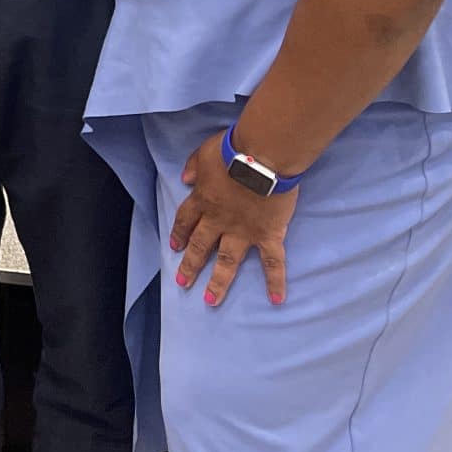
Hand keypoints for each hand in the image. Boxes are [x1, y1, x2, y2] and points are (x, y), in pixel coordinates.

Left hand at [171, 129, 298, 306]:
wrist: (262, 157)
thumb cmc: (233, 150)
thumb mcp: (203, 152)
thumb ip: (193, 167)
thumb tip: (184, 179)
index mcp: (202, 200)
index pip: (185, 220)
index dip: (179, 233)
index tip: (174, 246)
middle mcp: (218, 220)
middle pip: (201, 246)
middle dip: (190, 265)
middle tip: (182, 283)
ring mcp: (242, 231)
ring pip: (227, 261)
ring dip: (218, 282)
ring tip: (210, 301)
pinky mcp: (268, 235)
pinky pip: (273, 262)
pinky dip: (275, 281)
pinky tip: (277, 299)